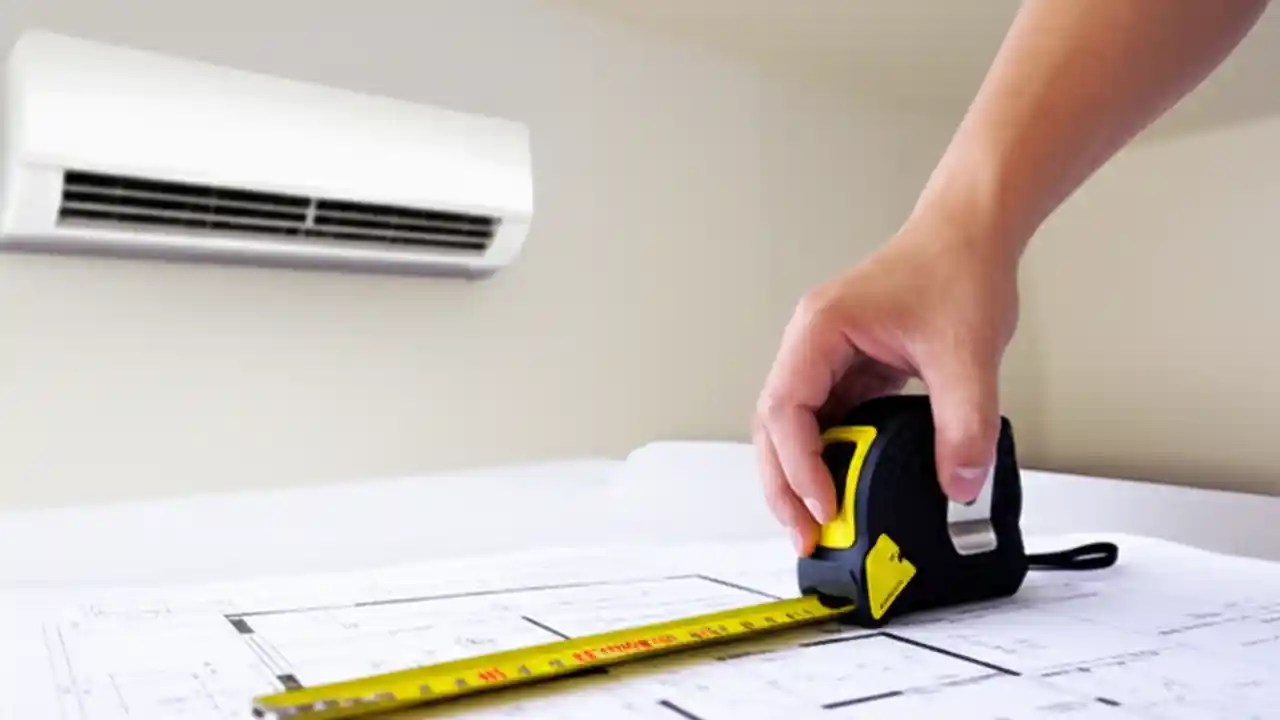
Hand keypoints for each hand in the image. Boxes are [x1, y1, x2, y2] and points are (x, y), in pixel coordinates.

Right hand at [752, 208, 1019, 554]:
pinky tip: (845, 489)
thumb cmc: (956, 268)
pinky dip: (829, 461)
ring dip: (801, 478)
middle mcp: (812, 346)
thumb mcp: (967, 354)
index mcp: (821, 330)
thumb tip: (958, 486)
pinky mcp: (849, 371)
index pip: (786, 410)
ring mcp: (826, 359)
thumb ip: (964, 424)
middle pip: (773, 428)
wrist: (972, 234)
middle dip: (785, 486)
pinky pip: (826, 424)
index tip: (824, 509)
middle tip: (807, 535)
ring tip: (821, 524)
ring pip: (793, 431)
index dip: (799, 467)